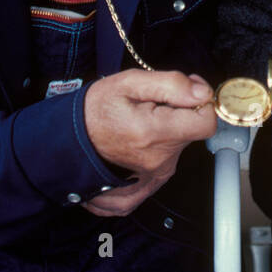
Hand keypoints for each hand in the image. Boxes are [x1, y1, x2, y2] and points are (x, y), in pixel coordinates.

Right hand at [82, 70, 215, 215]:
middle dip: (177, 115)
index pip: (206, 122)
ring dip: (166, 133)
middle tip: (150, 107)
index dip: (200, 101)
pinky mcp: (145, 188)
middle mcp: (158, 161)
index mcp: (155, 133)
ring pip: (177, 148)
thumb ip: (172, 85)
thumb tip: (202, 92)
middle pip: (190, 133)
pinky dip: (157, 154)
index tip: (184, 93)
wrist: (65, 141)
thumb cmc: (94, 110)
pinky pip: (165, 169)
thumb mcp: (130, 83)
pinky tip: (139, 144)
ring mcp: (152, 178)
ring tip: (139, 125)